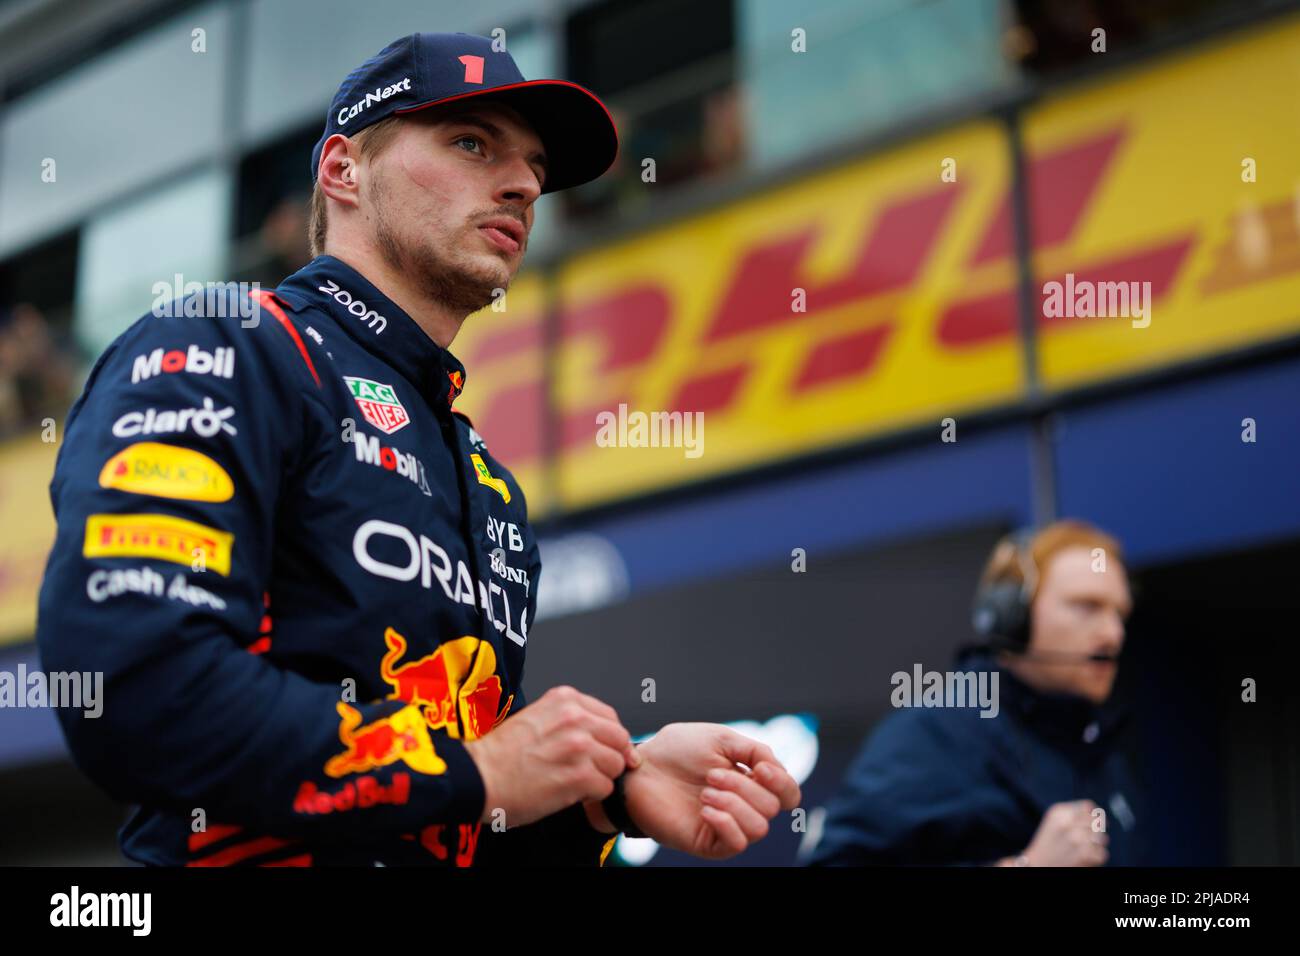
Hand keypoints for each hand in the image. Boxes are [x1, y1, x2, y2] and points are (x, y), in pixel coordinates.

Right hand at [463, 686, 638, 827]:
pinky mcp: (579, 776)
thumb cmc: (500, 754)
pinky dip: (592, 795)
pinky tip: (570, 793)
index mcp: (565, 700)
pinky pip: (606, 787)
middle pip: (619, 739)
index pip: (610, 716)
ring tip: (576, 781)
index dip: (608, 738)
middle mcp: (575, 718)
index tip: (602, 749)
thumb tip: (600, 736)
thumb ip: (569, 720)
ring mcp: (580, 747)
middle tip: (594, 769)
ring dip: (601, 777)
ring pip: (616, 765)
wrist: (478, 777)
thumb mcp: (536, 717)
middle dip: (611, 757)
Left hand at [602, 722, 800, 859]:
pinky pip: (736, 844)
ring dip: (734, 803)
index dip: (782, 782)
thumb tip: (775, 770)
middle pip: (772, 807)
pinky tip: (704, 808)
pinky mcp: (708, 843)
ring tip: (705, 791)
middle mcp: (743, 805)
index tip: (759, 767)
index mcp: (750, 780)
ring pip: (759, 828)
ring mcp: (726, 825)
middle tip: (711, 774)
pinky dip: (725, 822)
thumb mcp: (721, 739)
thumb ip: (755, 751)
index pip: (788, 794)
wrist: (642, 767)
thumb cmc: (677, 750)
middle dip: (744, 786)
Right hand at [1021, 800, 1108, 865]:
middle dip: (1096, 830)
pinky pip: (1102, 853)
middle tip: (1088, 838)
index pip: (1088, 807)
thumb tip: (1098, 814)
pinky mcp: (1085, 855)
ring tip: (1084, 849)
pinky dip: (1096, 857)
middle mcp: (1068, 823)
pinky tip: (1084, 858)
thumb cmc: (1047, 844)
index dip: (1094, 814)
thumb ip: (1073, 813)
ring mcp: (1077, 839)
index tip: (1095, 821)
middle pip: (1097, 821)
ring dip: (1097, 844)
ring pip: (1102, 837)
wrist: (1039, 865)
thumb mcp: (1054, 820)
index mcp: (1059, 812)